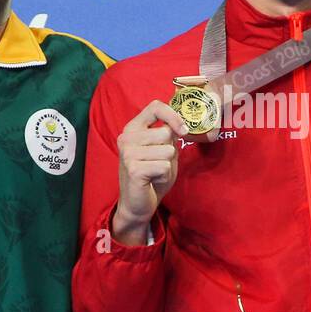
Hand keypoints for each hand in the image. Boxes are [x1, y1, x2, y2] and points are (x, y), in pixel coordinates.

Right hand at [111, 100, 187, 245]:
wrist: (137, 204)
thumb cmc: (152, 176)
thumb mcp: (163, 151)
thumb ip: (170, 135)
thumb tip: (182, 123)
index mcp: (133, 128)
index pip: (155, 107)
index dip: (173, 115)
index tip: (183, 130)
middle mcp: (127, 137)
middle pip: (166, 133)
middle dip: (170, 151)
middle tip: (157, 163)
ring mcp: (128, 152)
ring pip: (168, 151)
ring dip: (168, 165)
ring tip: (155, 172)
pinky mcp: (133, 169)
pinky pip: (164, 166)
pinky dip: (164, 176)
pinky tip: (153, 180)